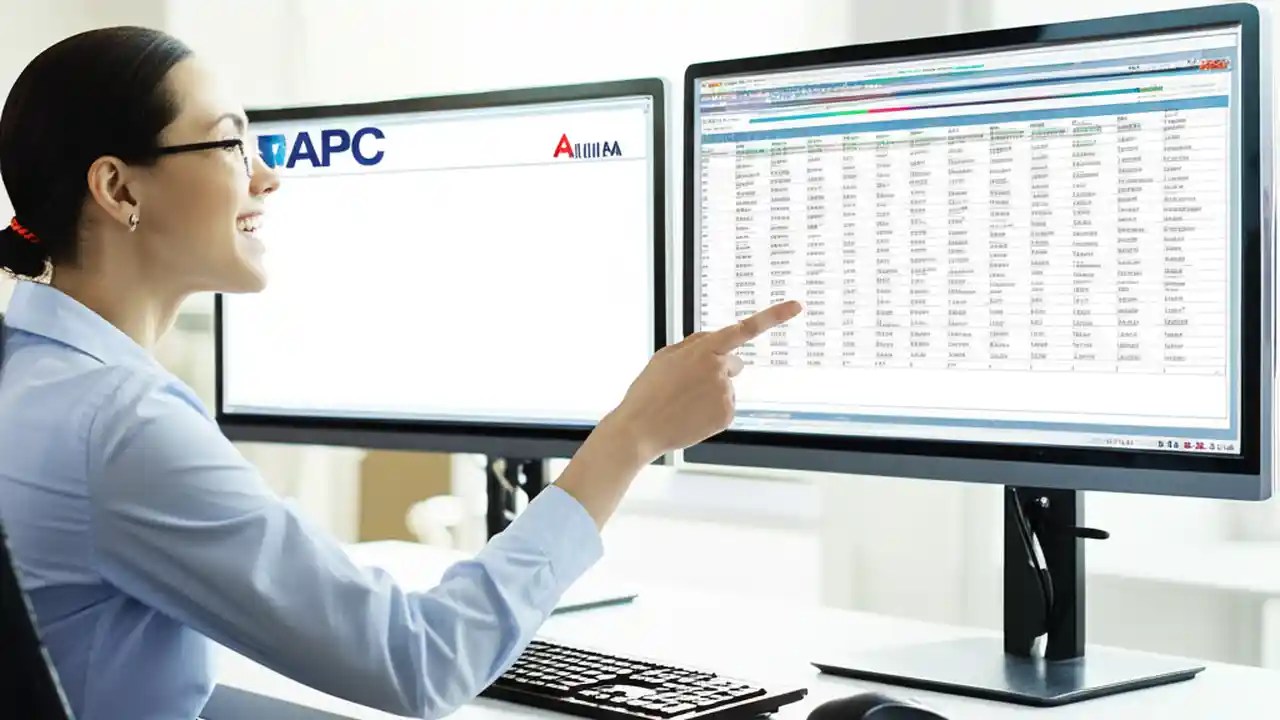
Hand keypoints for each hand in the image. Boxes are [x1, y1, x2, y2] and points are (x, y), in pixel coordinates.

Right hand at [609, 300, 803, 459]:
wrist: (641, 429)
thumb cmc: (649, 391)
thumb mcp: (665, 356)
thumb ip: (694, 343)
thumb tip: (716, 340)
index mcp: (704, 350)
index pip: (744, 329)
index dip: (774, 316)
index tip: (797, 306)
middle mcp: (720, 370)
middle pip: (733, 363)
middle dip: (718, 369)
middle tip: (688, 385)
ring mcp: (726, 394)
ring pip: (727, 386)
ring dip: (711, 391)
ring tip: (684, 402)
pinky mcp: (728, 415)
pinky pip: (725, 406)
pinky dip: (712, 410)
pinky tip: (691, 415)